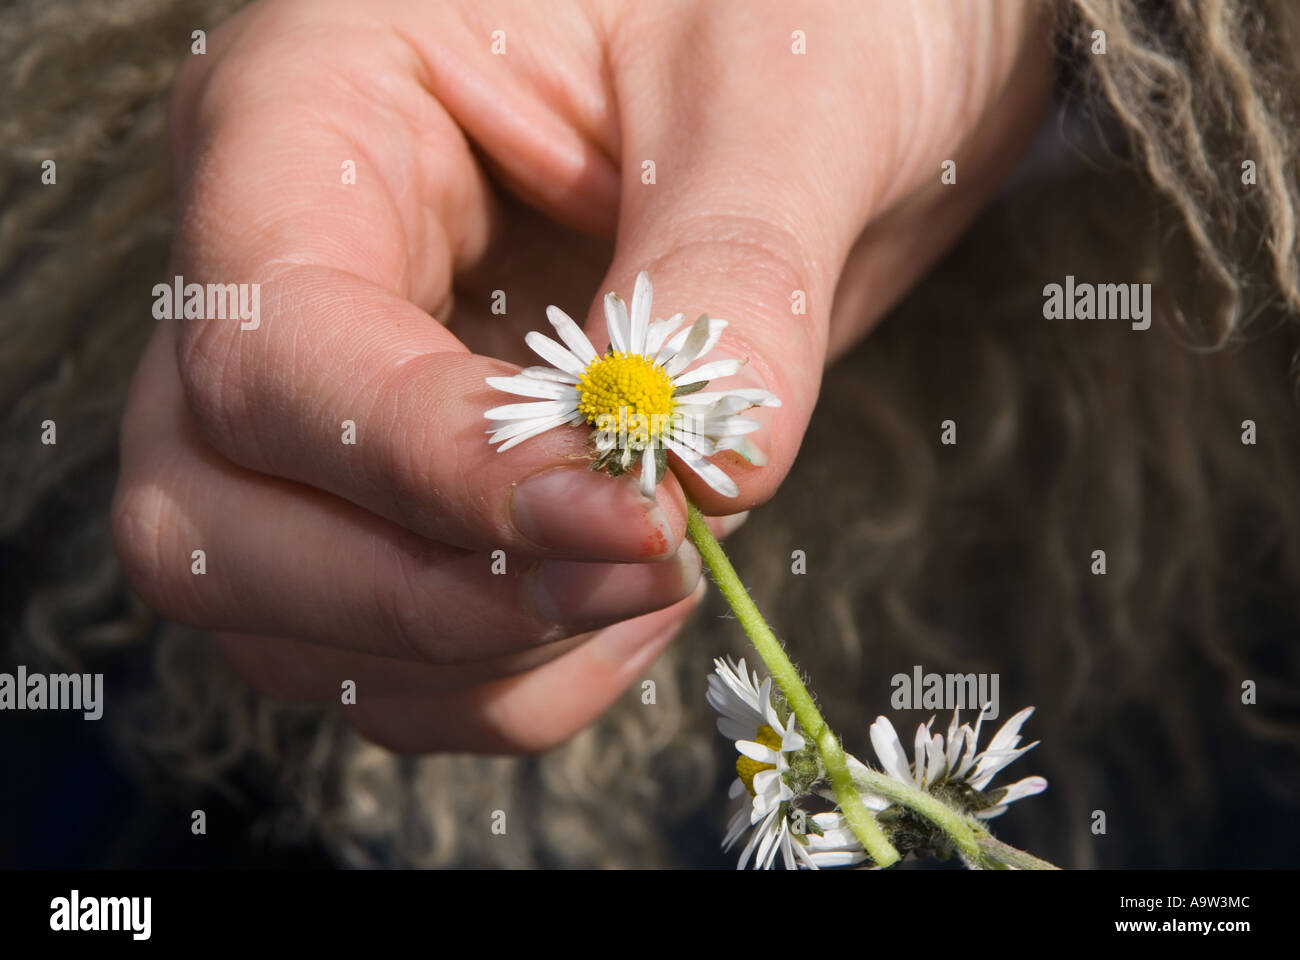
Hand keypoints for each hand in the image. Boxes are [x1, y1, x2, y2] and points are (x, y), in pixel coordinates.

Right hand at [112, 0, 1051, 752]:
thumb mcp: (777, 94)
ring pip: (283, 612)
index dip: (423, 466)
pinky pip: (385, 649)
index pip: (274, 346)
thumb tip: (706, 474)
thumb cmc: (788, 11)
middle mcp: (280, 268)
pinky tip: (619, 611)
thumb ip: (735, 271)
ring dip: (468, 655)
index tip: (615, 520)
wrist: (827, 56)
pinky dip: (500, 679)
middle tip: (634, 572)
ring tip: (650, 584)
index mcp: (313, 115)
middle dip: (420, 591)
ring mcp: (328, 395)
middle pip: (210, 512)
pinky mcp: (401, 485)